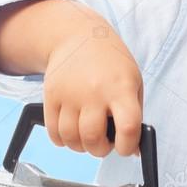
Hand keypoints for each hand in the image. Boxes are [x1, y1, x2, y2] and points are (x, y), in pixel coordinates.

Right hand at [44, 12, 143, 157]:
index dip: (127, 146)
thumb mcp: (133, 82)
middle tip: (104, 142)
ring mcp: (70, 94)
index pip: (128, 128)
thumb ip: (134, 116)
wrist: (78, 36)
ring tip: (87, 137)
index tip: (125, 147)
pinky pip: (53, 132)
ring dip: (81, 147)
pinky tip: (71, 132)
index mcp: (121, 88)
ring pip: (71, 138)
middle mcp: (94, 91)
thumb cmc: (111, 62)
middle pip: (93, 138)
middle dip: (100, 149)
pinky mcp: (51, 95)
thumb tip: (133, 150)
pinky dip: (63, 140)